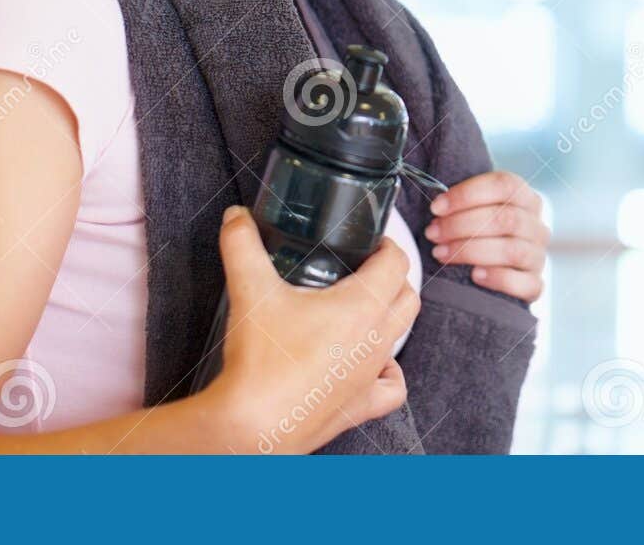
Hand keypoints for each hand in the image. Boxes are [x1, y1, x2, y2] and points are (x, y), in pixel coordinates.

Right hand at [202, 205, 418, 453]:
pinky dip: (390, 373)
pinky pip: (392, 388)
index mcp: (361, 306)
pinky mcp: (361, 406)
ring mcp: (371, 375)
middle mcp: (375, 340)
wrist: (251, 425)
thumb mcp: (250, 290)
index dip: (387, 245)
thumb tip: (236, 218)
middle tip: (366, 269)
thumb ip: (241, 245)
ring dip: (389, 319)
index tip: (371, 242)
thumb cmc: (260, 362)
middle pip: (407, 297)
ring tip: (362, 310)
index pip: (397, 263)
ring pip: (402, 337)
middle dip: (393, 278)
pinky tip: (372, 365)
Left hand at [424, 171, 548, 302]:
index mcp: (525, 198)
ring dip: (470, 251)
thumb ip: (463, 204)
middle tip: (433, 232)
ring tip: (441, 253)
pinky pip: (524, 283)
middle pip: (506, 218)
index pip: (504, 185)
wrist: (503, 270)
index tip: (436, 207)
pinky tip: (475, 275)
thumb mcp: (477, 211)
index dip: (467, 194)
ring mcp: (538, 256)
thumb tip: (436, 206)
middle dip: (461, 225)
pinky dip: (498, 278)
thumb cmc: (482, 233)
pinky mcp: (535, 285)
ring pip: (512, 250)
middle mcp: (537, 226)